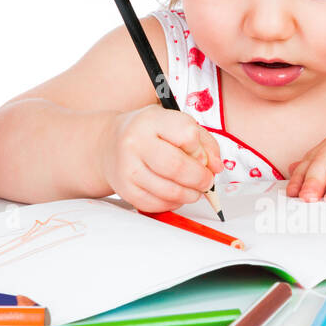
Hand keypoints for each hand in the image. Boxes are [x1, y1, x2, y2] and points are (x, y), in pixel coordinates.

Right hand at [99, 105, 223, 213]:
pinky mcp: (126, 190)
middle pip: (178, 167)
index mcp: (151, 120)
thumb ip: (203, 141)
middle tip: (206, 181)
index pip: (187, 135)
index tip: (201, 154)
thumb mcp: (174, 123)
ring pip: (169, 191)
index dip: (201, 149)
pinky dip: (173, 204)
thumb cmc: (149, 133)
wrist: (109, 144)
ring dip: (190, 194)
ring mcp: (128, 168)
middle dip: (200, 179)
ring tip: (194, 190)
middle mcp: (135, 143)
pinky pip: (157, 205)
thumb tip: (216, 167)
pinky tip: (175, 194)